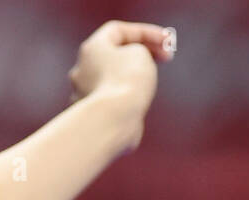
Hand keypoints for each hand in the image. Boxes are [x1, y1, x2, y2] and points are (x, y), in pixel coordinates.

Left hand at [68, 20, 174, 148]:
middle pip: (114, 54)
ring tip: (149, 82)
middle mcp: (82, 69)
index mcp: (91, 49)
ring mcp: (84, 92)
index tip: (166, 42)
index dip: (145, 33)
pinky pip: (111, 98)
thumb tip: (128, 67)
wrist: (114, 119)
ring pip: (112, 77)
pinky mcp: (92, 113)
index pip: (118, 31)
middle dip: (142, 52)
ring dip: (133, 75)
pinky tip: (136, 103)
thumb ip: (135, 52)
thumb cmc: (127, 81)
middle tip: (166, 57)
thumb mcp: (140, 53)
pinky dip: (125, 96)